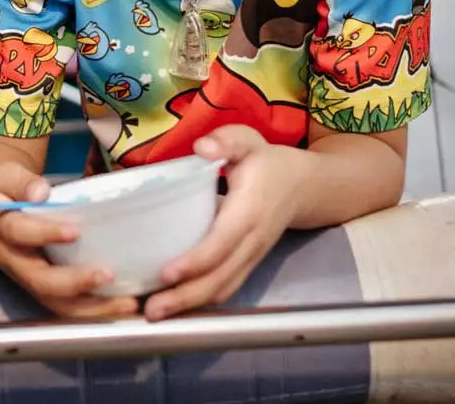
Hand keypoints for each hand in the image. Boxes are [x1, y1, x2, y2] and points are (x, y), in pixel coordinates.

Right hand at [0, 161, 139, 319]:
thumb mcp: (4, 176)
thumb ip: (22, 182)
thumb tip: (41, 191)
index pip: (18, 233)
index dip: (45, 233)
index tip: (74, 230)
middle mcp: (13, 261)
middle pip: (40, 281)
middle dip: (74, 283)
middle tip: (107, 274)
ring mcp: (27, 279)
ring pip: (55, 303)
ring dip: (91, 308)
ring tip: (126, 302)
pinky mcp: (42, 288)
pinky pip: (67, 306)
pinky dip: (95, 311)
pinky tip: (123, 305)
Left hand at [143, 126, 300, 320]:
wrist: (303, 186)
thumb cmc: (267, 162)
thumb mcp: (249, 141)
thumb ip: (227, 140)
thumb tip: (202, 147)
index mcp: (248, 211)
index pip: (221, 243)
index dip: (195, 261)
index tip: (166, 273)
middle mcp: (251, 241)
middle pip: (220, 278)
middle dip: (186, 297)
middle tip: (151, 310)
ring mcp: (251, 257)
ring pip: (223, 289)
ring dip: (190, 306)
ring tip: (157, 314)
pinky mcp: (247, 264)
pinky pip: (226, 287)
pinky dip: (201, 301)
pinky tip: (176, 304)